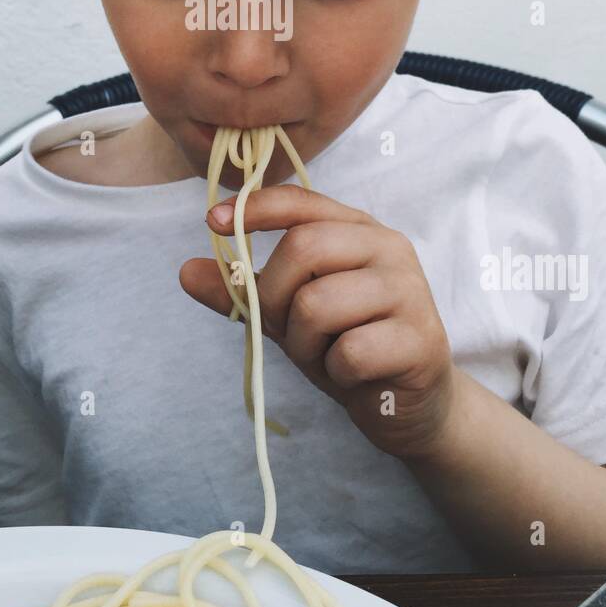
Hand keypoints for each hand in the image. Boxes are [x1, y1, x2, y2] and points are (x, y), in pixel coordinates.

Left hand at [178, 185, 454, 460]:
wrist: (408, 405)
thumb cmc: (347, 346)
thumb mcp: (288, 314)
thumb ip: (244, 292)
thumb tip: (185, 271)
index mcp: (359, 230)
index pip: (303, 201)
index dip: (256, 208)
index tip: (212, 222)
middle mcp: (389, 248)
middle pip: (304, 247)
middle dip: (274, 296)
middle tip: (283, 329)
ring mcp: (410, 290)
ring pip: (318, 304)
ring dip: (303, 342)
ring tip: (323, 354)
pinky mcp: (420, 339)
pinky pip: (348, 351)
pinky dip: (335, 371)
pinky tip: (352, 374)